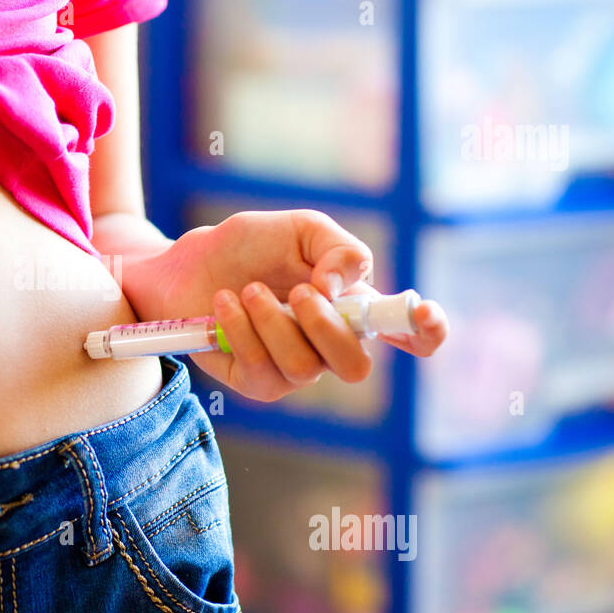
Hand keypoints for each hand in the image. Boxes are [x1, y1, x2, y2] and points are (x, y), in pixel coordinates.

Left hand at [121, 209, 447, 402]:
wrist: (187, 263)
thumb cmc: (247, 247)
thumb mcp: (299, 229)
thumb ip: (337, 248)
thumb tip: (344, 287)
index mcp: (353, 307)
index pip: (407, 333)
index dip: (426, 331)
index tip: (422, 313)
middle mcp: (329, 345)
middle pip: (356, 365)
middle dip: (328, 327)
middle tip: (298, 290)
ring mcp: (294, 370)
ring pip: (303, 367)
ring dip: (273, 322)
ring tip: (246, 289)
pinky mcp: (255, 383)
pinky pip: (262, 371)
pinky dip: (242, 331)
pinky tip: (224, 305)